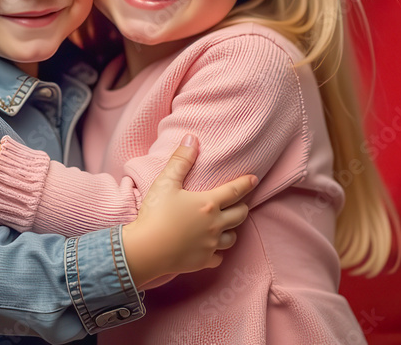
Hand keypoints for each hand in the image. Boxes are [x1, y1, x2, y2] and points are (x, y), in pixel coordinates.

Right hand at [122, 134, 256, 287]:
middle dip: (242, 206)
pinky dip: (217, 252)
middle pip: (239, 215)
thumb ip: (180, 160)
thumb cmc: (156, 213)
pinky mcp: (202, 261)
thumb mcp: (166, 182)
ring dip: (232, 230)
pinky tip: (211, 248)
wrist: (146, 249)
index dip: (246, 183)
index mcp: (208, 204)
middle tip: (240, 202)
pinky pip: (218, 258)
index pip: (234, 191)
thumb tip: (191, 139)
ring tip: (227, 225)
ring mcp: (210, 245)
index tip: (254, 179)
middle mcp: (215, 225)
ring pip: (232, 238)